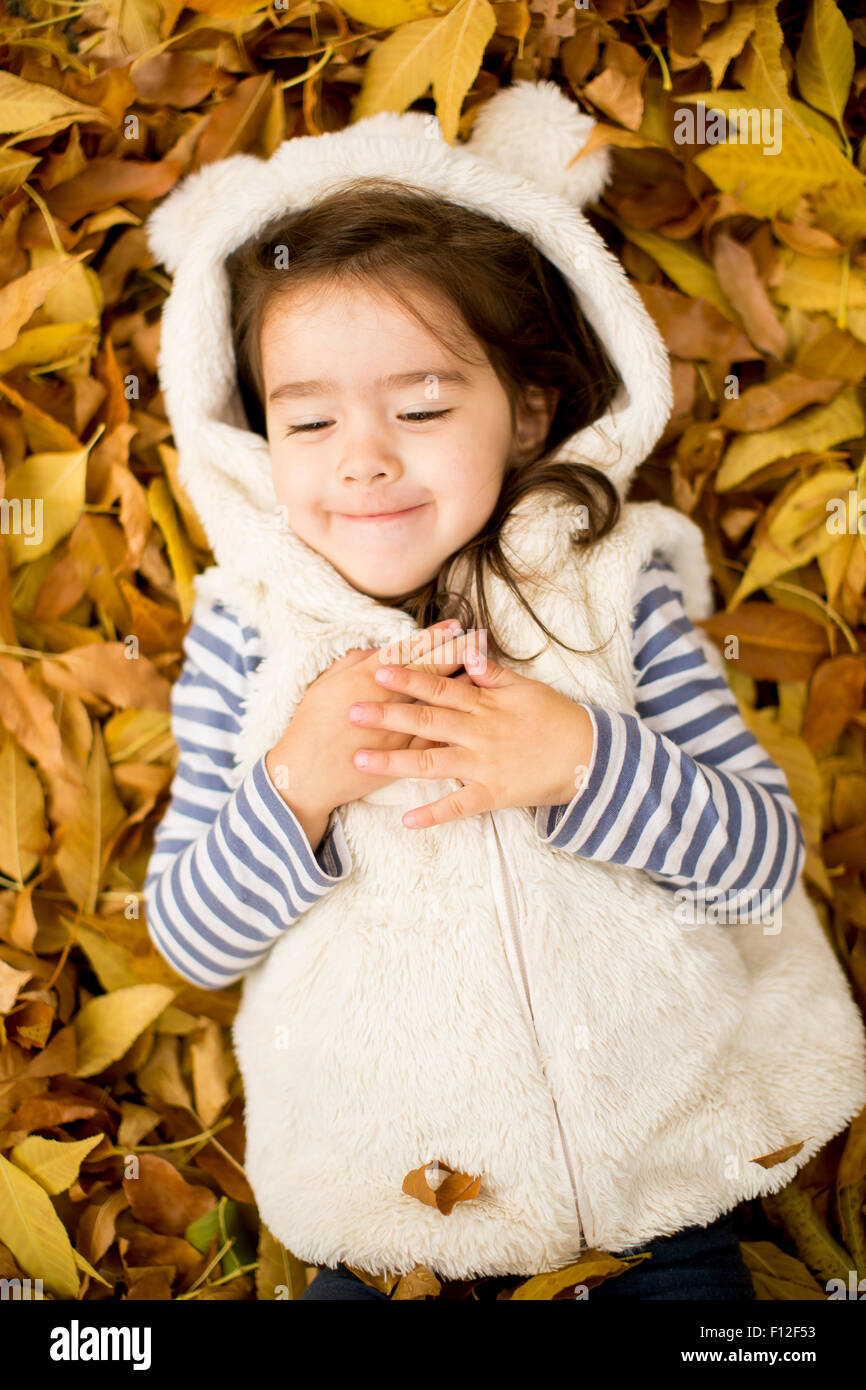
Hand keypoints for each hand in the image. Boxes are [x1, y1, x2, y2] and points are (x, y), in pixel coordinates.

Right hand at [265, 620, 468, 826]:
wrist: (307, 776)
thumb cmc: (310, 727)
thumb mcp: (325, 685)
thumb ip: (354, 663)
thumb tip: (379, 649)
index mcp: (366, 680)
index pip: (407, 652)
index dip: (433, 638)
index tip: (455, 625)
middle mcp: (388, 701)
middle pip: (430, 673)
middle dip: (457, 652)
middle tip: (480, 637)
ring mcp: (399, 731)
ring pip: (438, 703)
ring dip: (463, 684)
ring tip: (483, 669)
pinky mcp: (404, 757)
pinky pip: (437, 738)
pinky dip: (456, 724)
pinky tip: (476, 712)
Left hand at [346, 631, 595, 827]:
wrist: (587, 755)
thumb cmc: (553, 717)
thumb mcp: (524, 687)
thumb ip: (491, 672)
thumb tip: (466, 647)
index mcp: (484, 704)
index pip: (440, 687)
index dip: (409, 678)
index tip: (378, 668)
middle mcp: (479, 733)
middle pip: (426, 723)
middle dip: (387, 717)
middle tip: (350, 712)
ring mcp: (484, 765)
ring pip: (433, 764)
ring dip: (394, 764)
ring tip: (360, 761)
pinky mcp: (493, 794)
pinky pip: (459, 806)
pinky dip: (433, 814)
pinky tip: (406, 821)